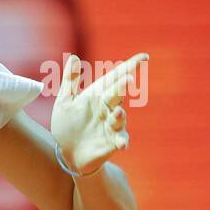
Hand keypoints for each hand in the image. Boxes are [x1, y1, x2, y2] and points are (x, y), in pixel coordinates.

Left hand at [50, 52, 145, 174]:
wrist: (66, 153)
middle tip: (127, 79)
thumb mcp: (65, 102)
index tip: (144, 56)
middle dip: (122, 88)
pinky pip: (120, 139)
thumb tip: (73, 57)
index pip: (115, 78)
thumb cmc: (67, 125)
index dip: (129, 67)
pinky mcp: (112, 142)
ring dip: (119, 115)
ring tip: (116, 112)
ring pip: (119, 117)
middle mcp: (108, 108)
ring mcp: (112, 125)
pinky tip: (122, 144)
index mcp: (97, 95)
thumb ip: (70, 81)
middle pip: (117, 95)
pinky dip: (122, 141)